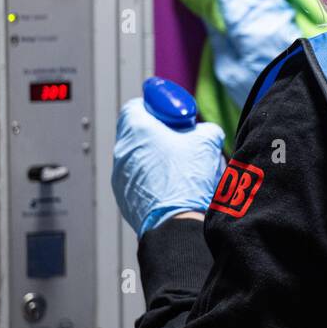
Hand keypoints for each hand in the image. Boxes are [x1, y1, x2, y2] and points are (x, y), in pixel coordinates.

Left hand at [111, 98, 225, 236]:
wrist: (175, 221)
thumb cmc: (186, 179)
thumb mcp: (207, 142)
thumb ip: (205, 129)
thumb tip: (205, 132)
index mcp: (136, 129)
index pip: (135, 106)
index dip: (154, 108)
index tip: (169, 116)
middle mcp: (122, 150)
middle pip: (136, 132)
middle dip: (156, 133)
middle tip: (177, 139)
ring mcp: (119, 174)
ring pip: (135, 156)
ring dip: (153, 156)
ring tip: (177, 166)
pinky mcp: (122, 195)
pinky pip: (135, 178)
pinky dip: (150, 177)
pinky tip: (170, 185)